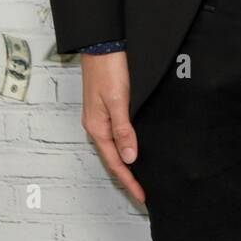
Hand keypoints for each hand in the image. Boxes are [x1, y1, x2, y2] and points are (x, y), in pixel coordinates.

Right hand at [81, 50, 144, 204]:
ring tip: (141, 176)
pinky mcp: (106, 106)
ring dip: (127, 162)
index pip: (116, 162)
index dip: (129, 181)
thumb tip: (130, 158)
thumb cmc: (109, 69)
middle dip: (127, 176)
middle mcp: (96, 125)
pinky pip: (116, 134)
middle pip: (113, 158)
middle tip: (144, 192)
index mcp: (97, 127)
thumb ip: (123, 129)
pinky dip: (125, 145)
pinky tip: (134, 146)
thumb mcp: (118, 100)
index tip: (143, 196)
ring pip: (114, 146)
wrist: (102, 44)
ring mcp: (100, 116)